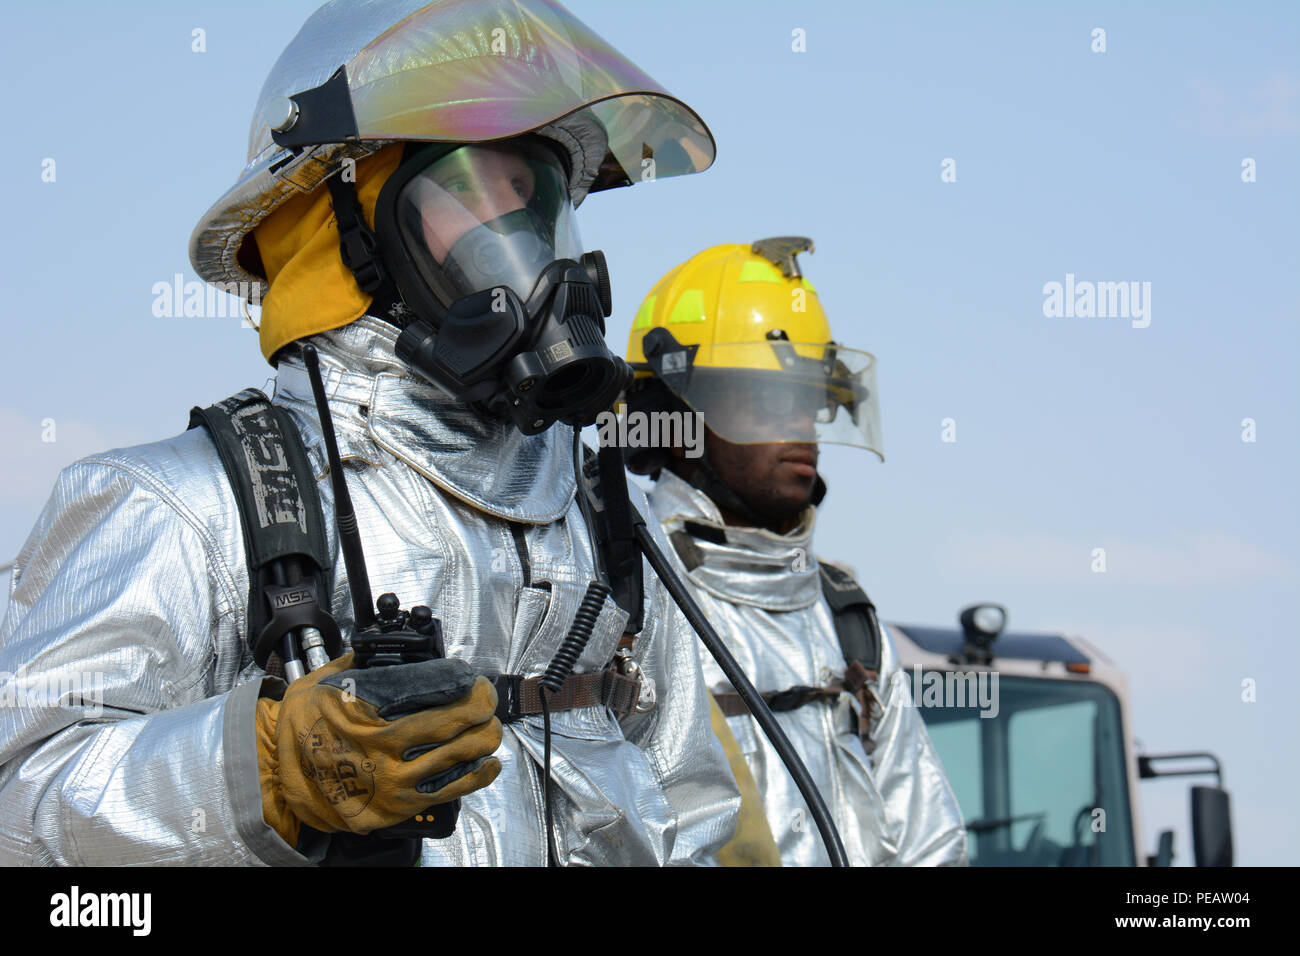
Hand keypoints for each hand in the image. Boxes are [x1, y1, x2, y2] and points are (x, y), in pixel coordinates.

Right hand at [256, 653, 501, 845]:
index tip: (474, 679)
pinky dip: (478, 774)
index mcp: (371, 715)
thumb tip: (389, 646)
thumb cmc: (300, 728)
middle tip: (486, 698)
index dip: (467, 686)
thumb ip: (362, 662)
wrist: (277, 778)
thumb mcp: (325, 681)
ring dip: (486, 737)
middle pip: (459, 725)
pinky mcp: (399, 806)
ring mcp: (395, 782)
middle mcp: (387, 750)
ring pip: (464, 756)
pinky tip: (487, 762)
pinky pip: (452, 790)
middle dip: (483, 707)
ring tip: (490, 726)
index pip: (437, 696)